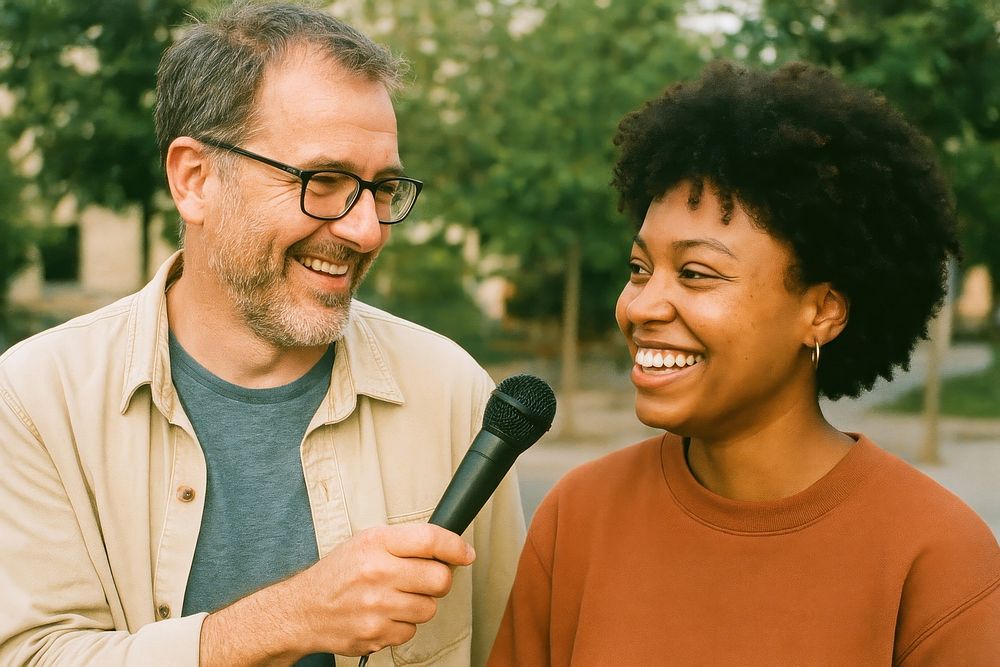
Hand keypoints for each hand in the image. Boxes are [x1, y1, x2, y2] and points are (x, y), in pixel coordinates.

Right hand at [200, 523, 475, 664]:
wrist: (303, 610)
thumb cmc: (338, 574)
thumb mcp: (366, 542)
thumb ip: (404, 542)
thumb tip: (448, 548)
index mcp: (375, 543)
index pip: (430, 540)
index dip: (455, 546)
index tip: (465, 553)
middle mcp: (377, 573)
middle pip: (439, 579)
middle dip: (438, 580)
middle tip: (423, 579)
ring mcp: (376, 606)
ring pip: (429, 608)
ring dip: (420, 604)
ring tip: (397, 597)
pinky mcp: (375, 634)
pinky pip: (410, 631)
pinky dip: (402, 624)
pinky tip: (384, 614)